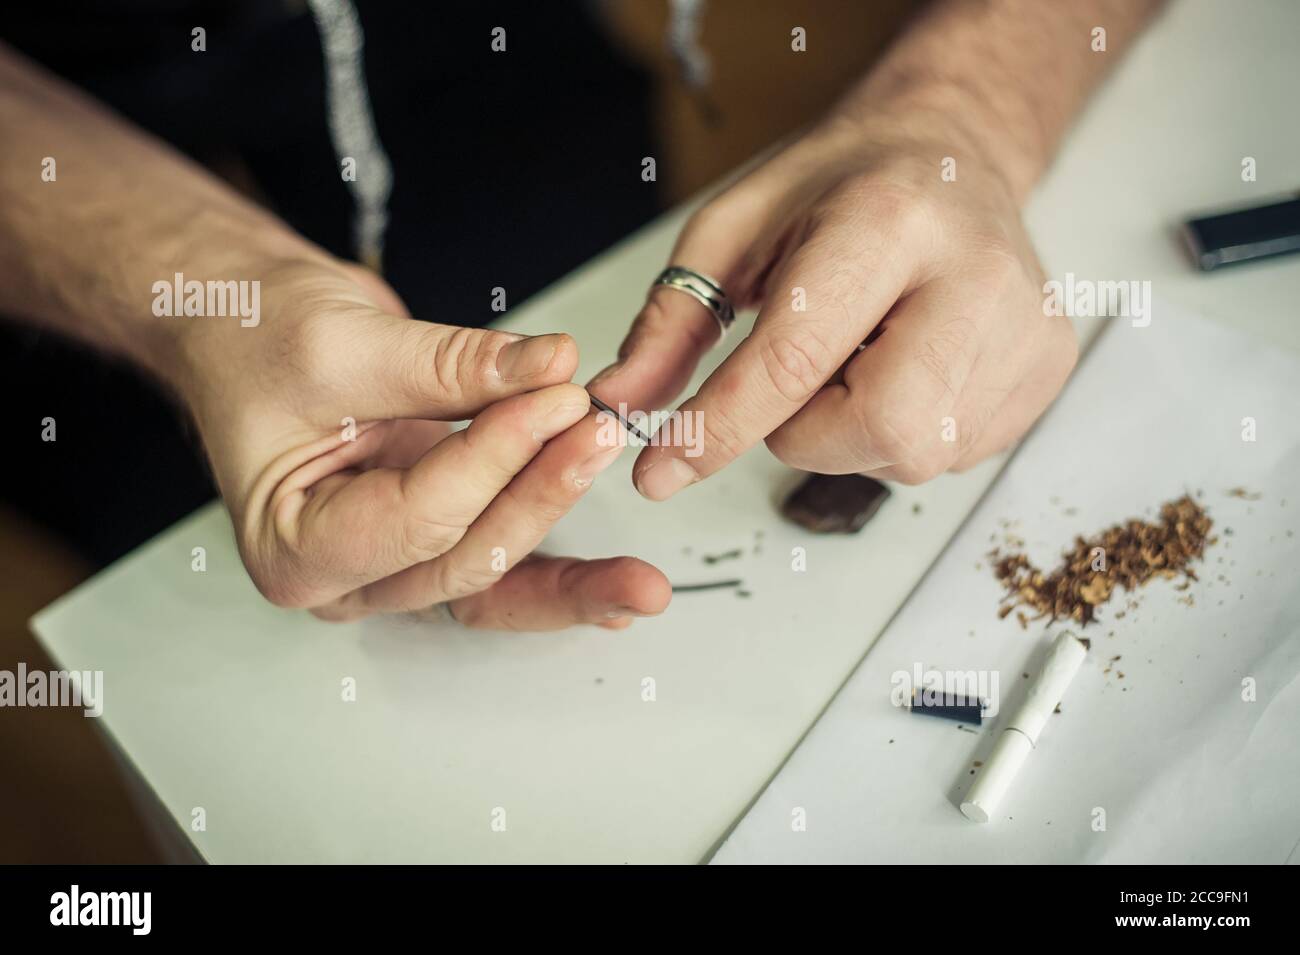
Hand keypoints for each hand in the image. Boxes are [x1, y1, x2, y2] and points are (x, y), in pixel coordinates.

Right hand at [173, 258, 670, 627]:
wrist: (247, 321)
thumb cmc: (255, 337)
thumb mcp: (345, 342)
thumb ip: (454, 365)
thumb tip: (550, 368)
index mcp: (291, 546)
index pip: (418, 516)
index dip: (497, 459)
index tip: (556, 400)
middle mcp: (342, 573)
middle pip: (464, 559)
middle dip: (542, 499)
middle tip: (600, 436)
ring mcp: (389, 561)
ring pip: (491, 579)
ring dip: (568, 562)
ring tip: (640, 574)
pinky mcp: (430, 536)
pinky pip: (500, 569)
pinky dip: (557, 578)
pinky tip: (615, 597)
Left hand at [591, 109, 1076, 496]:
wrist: (950, 156)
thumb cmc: (843, 188)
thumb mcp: (733, 229)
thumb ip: (672, 323)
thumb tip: (623, 406)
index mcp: (889, 220)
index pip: (795, 360)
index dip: (717, 429)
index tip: (662, 469)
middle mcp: (976, 274)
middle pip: (879, 428)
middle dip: (805, 435)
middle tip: (794, 385)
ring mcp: (1024, 328)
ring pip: (913, 455)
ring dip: (849, 434)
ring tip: (855, 358)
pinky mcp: (1045, 369)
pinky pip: (950, 455)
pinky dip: (898, 434)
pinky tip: (899, 369)